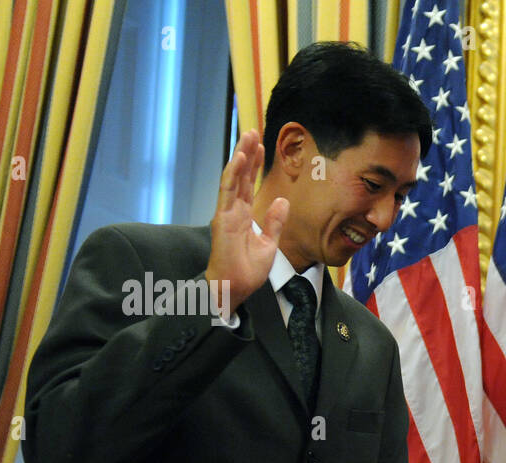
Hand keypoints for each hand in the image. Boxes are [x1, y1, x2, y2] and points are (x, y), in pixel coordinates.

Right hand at [204, 129, 287, 309]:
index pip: (249, 183)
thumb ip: (274, 222)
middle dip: (248, 153)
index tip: (263, 147)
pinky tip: (241, 158)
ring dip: (241, 156)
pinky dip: (234, 173)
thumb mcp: (269, 244)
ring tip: (249, 136)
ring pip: (234, 177)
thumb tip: (282, 201)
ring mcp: (227, 212)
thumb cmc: (248, 270)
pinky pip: (228, 191)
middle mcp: (234, 209)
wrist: (236, 287)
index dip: (255, 165)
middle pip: (241, 175)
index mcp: (244, 215)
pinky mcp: (223, 218)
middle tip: (254, 131)